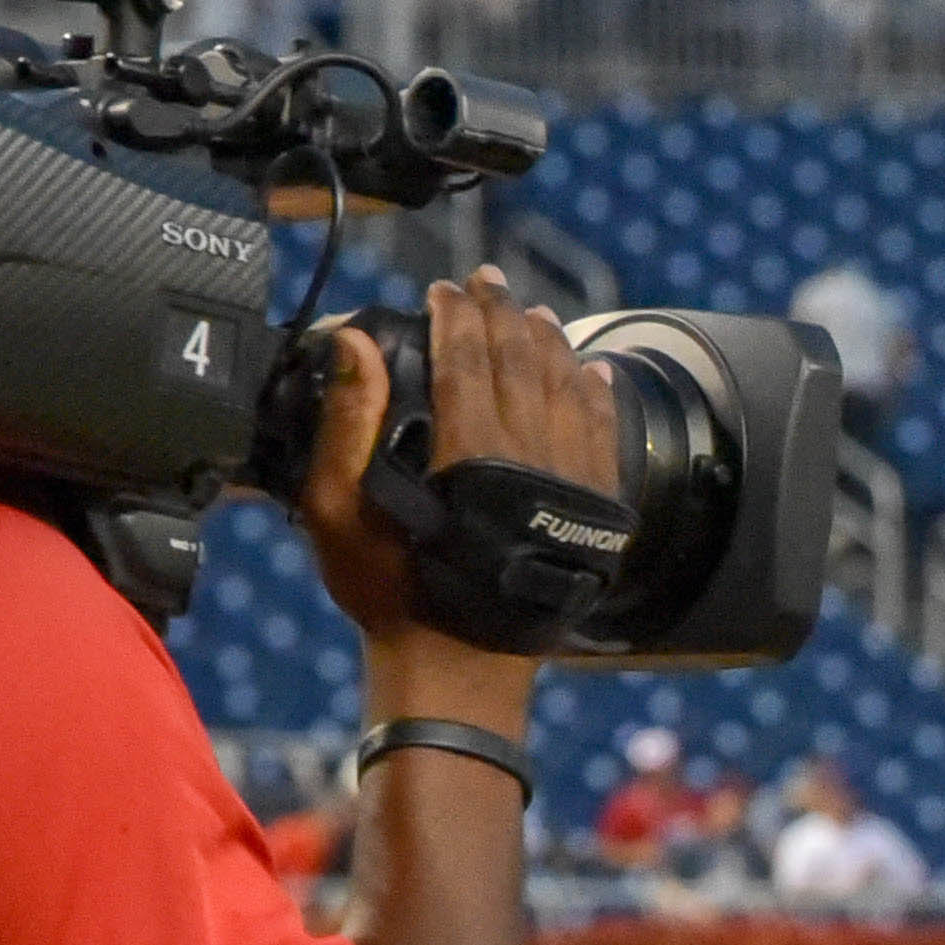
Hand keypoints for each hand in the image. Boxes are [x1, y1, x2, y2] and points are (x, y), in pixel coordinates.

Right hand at [296, 268, 617, 723]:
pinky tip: (592, 373)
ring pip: (568, 392)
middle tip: (489, 281)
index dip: (456, 315)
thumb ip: (346, 420)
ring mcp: (569, 482)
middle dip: (502, 315)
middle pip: (520, 362)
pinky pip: (604, 438)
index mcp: (470, 449)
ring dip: (550, 346)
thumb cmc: (390, 591)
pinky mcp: (593, 511)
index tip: (445, 288)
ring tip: (536, 316)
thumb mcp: (340, 508)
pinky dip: (598, 398)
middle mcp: (530, 456)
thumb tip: (354, 343)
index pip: (466, 357)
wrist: (459, 664)